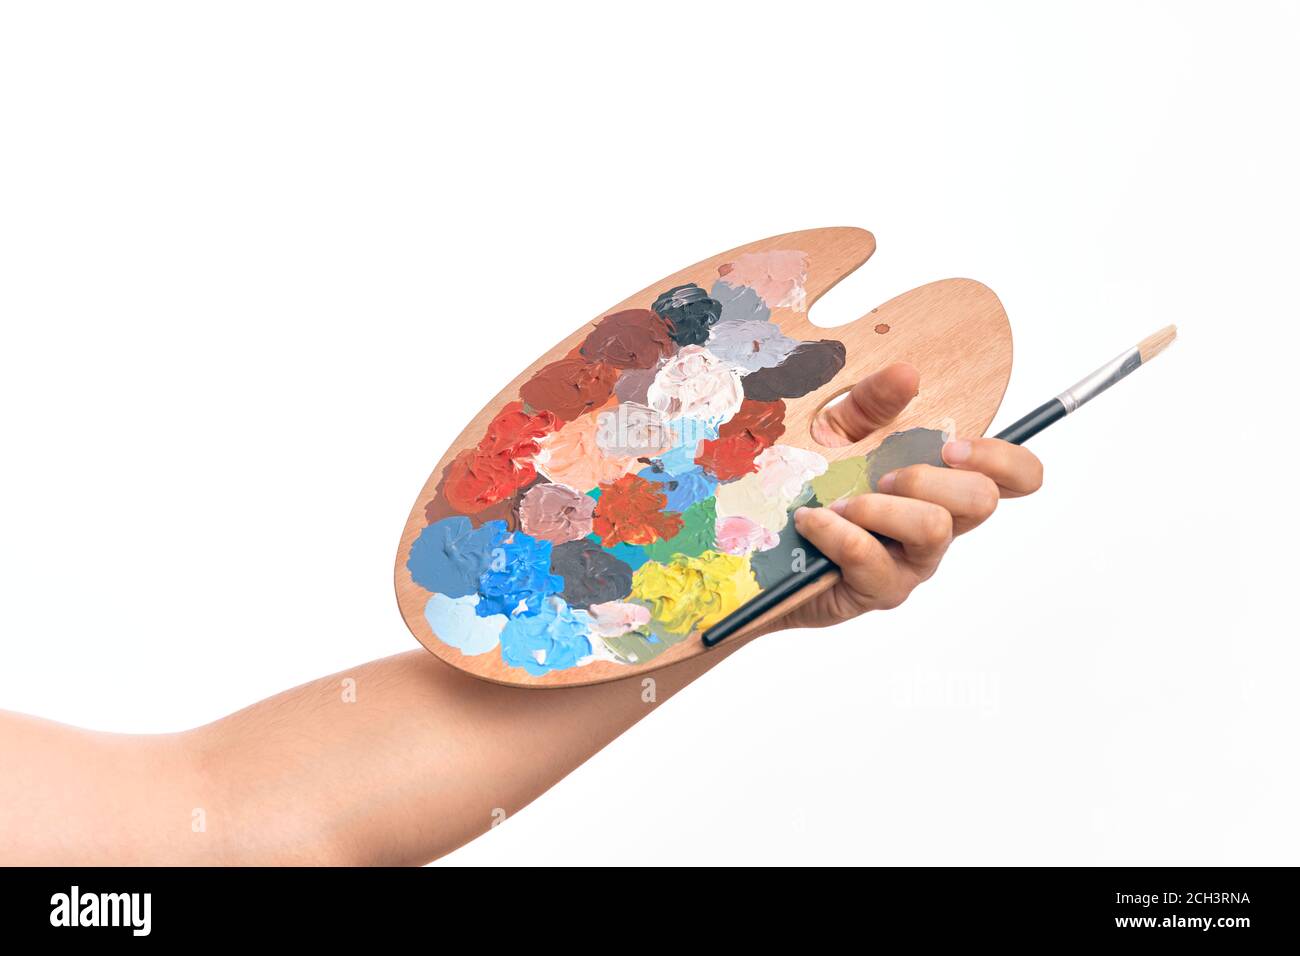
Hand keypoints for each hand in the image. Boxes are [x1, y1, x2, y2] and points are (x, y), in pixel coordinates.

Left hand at [773, 362, 1043, 629]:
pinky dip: (836, 531)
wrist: (759, 551)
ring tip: (840, 502)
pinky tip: (809, 520)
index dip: (1006, 460)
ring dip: (882, 506)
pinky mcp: (876, 590)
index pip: (1015, 478)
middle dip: (933, 477)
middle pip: (983, 501)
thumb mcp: (832, 431)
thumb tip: (907, 375)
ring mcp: (910, 563)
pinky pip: (870, 558)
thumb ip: (869, 403)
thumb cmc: (805, 486)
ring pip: (933, 530)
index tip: (953, 446)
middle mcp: (937, 526)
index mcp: (941, 484)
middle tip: (886, 475)